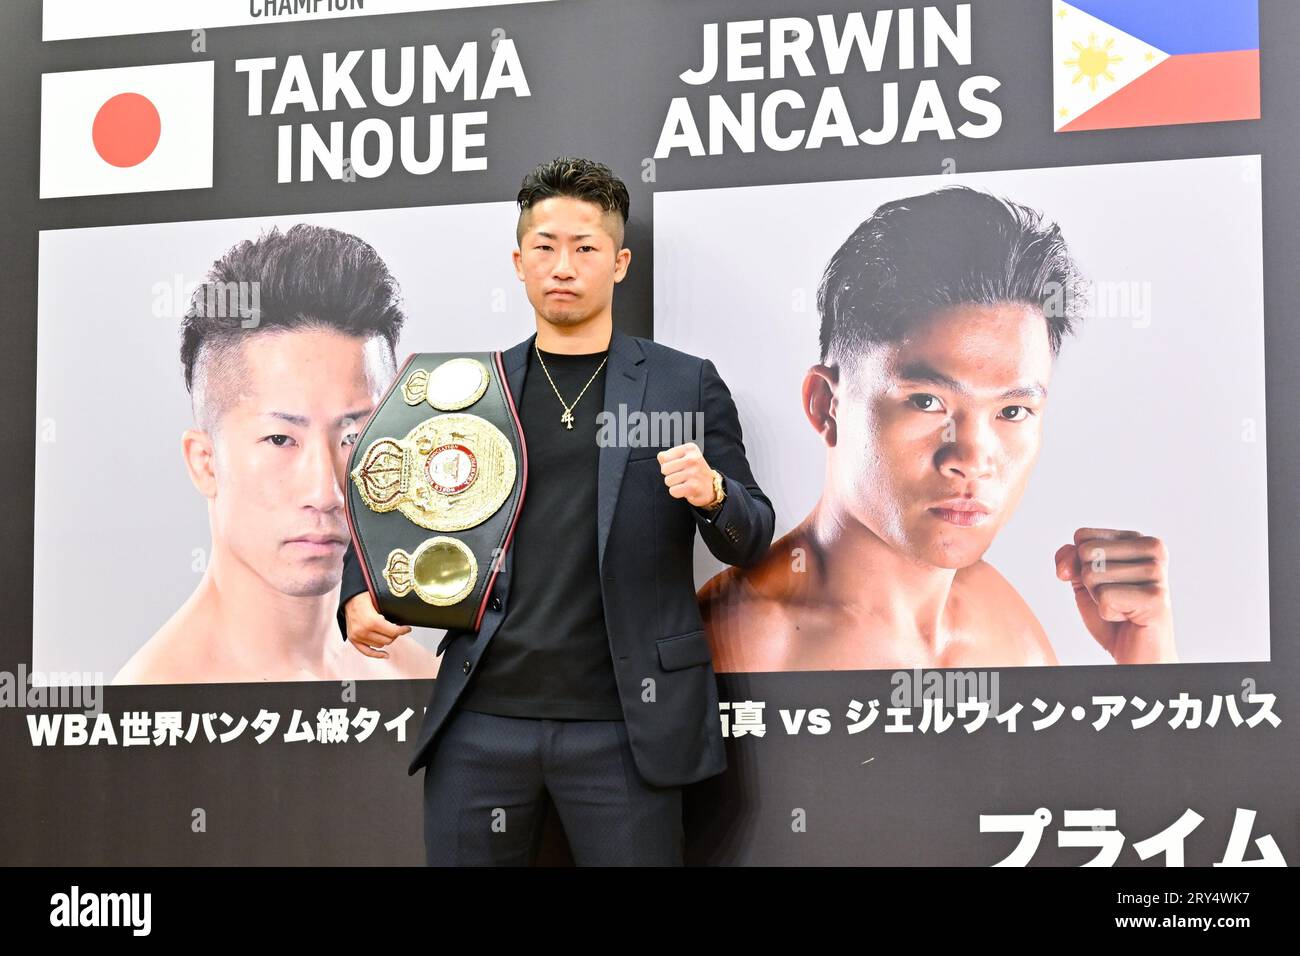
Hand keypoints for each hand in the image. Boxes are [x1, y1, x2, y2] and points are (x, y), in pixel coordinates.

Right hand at [344, 592, 411, 659]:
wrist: (350, 597)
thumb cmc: (366, 596)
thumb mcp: (380, 602)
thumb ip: (389, 614)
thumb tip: (402, 624)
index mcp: (372, 621)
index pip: (393, 632)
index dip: (403, 630)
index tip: (407, 628)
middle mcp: (363, 631)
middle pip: (388, 640)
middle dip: (395, 634)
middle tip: (398, 628)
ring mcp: (357, 636)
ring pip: (380, 645)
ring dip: (386, 640)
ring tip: (388, 632)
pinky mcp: (353, 639)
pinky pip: (367, 651)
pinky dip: (377, 655)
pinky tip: (386, 655)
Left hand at [658, 442, 716, 506]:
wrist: (711, 487)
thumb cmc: (693, 471)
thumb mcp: (683, 458)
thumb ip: (668, 456)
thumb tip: (660, 456)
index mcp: (690, 448)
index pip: (663, 457)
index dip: (667, 465)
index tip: (679, 466)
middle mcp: (693, 459)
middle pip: (664, 469)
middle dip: (669, 475)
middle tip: (681, 476)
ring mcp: (694, 473)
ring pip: (668, 481)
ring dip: (674, 484)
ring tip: (684, 482)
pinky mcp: (694, 487)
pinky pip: (673, 491)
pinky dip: (677, 493)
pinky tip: (686, 489)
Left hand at [1055, 528, 1176, 664]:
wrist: (1137, 651)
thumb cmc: (1114, 612)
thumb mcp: (1083, 579)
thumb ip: (1070, 559)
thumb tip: (1065, 567)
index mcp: (1137, 538)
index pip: (1082, 536)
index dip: (1080, 564)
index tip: (1106, 581)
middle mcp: (1153, 549)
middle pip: (1086, 553)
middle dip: (1090, 582)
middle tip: (1114, 597)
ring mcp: (1157, 572)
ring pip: (1093, 575)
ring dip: (1099, 599)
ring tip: (1123, 608)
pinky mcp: (1156, 597)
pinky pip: (1105, 598)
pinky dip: (1108, 614)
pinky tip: (1129, 618)